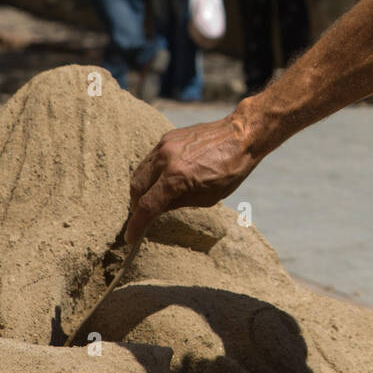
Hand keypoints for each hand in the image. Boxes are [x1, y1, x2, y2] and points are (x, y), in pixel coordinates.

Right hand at [127, 114, 259, 244]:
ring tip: (149, 200)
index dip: (137, 225)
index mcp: (177, 177)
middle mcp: (166, 159)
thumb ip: (179, 203)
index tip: (131, 238)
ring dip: (140, 190)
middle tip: (142, 217)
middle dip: (136, 207)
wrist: (241, 135)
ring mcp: (164, 145)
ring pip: (139, 172)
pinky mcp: (167, 137)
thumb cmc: (231, 169)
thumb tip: (158, 209)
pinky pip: (150, 160)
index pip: (147, 206)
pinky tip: (159, 180)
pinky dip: (149, 173)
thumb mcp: (209, 197)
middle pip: (137, 189)